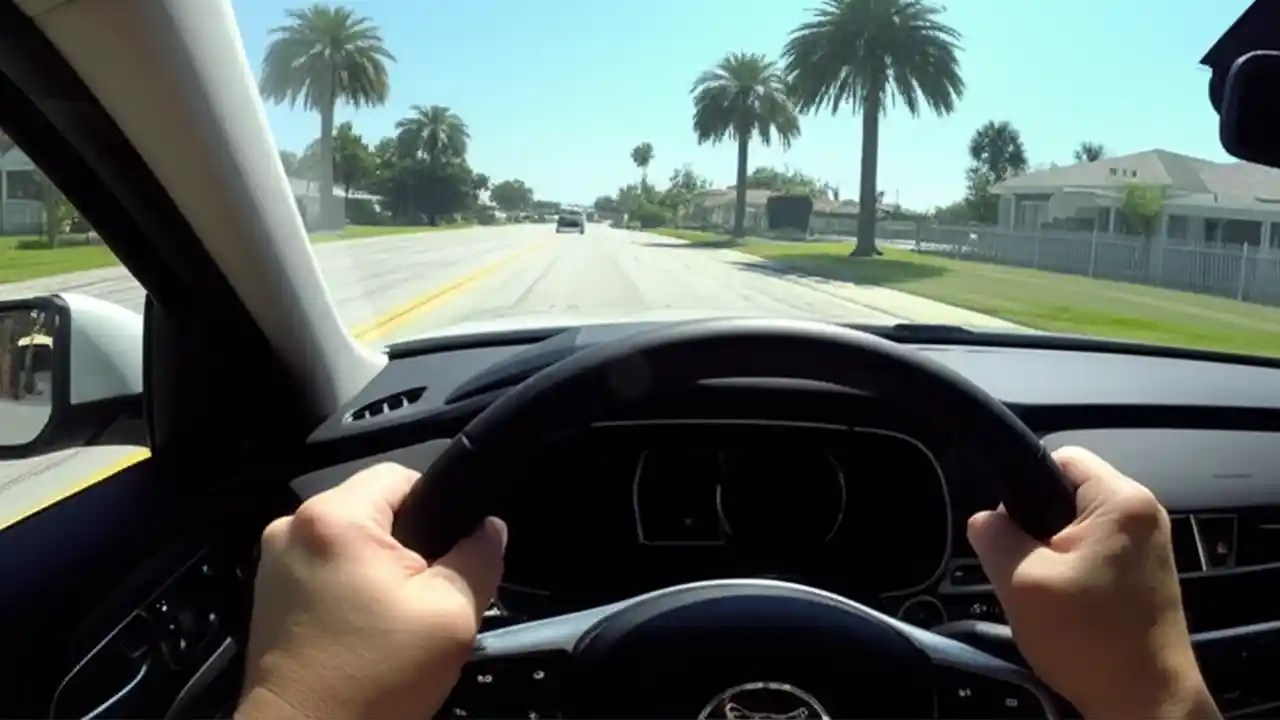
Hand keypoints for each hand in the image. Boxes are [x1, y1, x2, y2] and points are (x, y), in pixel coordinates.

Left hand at [236, 462, 506, 719]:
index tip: (448, 554)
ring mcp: (273, 561)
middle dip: (407, 543)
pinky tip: (363, 628)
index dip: (438, 508)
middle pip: (373, 507)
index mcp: (335, 518)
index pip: (403, 475)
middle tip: (424, 595)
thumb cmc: (372, 681)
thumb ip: (480, 558)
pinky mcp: (267, 593)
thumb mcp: (452, 615)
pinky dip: (348, 587)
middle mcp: (293, 526)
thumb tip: (489, 528)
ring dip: (376, 566)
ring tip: (393, 617)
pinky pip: (324, 566)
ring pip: (349, 539)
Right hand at [967, 447, 1217, 719]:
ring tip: (1043, 588)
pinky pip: (1095, 550)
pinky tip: (1064, 602)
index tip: (1009, 527)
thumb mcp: (1022, 582)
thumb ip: (993, 536)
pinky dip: (1072, 569)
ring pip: (1078, 525)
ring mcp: (1149, 545)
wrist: (1143, 703)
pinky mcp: (1145, 574)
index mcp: (1122, 501)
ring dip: (1053, 552)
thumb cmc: (1089, 640)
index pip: (1058, 457)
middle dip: (1036, 524)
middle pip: (1068, 493)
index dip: (1022, 486)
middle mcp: (1144, 513)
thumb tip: (983, 519)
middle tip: (1024, 566)